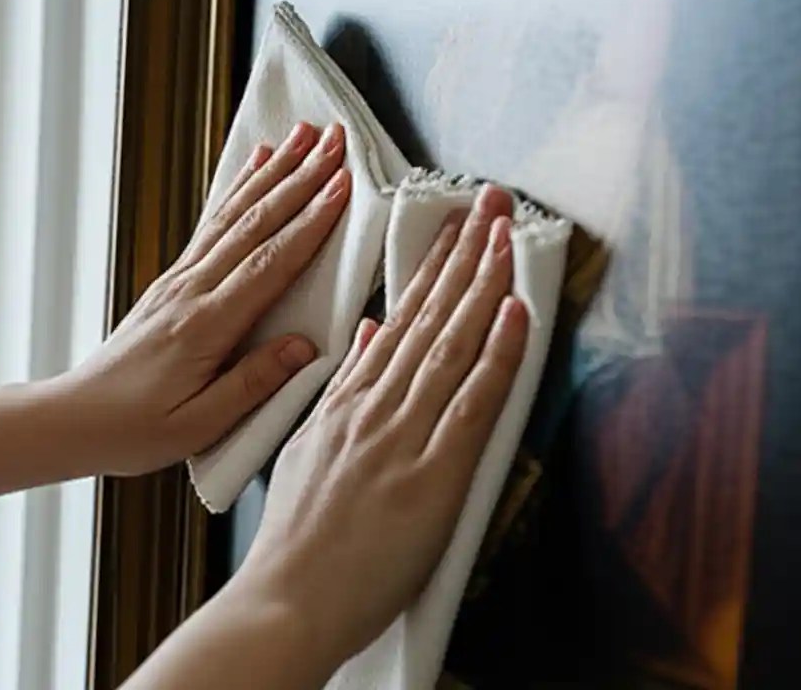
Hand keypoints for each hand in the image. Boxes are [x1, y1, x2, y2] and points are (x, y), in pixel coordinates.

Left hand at [59, 122, 350, 474]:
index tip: (341, 184)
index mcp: (204, 327)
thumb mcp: (199, 424)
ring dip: (273, 171)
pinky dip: (237, 190)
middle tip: (336, 140)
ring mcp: (179, 280)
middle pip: (255, 223)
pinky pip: (212, 225)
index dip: (309, 222)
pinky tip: (254, 165)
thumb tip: (305, 347)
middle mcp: (191, 291)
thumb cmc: (135, 430)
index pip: (268, 263)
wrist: (74, 419)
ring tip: (305, 136)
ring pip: (233, 214)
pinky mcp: (172, 281)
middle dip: (300, 177)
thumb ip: (253, 383)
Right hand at [233, 187, 529, 666]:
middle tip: (490, 200)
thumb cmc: (298, 539)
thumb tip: (371, 338)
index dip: (432, 266)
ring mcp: (402, 438)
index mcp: (347, 402)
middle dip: (464, 252)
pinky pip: (472, 402)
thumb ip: (342, 392)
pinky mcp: (432, 476)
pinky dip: (496, 353)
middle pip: (429, 316)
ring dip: (483, 282)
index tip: (455, 226)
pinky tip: (515, 311)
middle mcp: (374, 408)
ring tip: (506, 231)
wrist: (286, 600)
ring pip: (451, 344)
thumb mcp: (309, 450)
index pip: (399, 318)